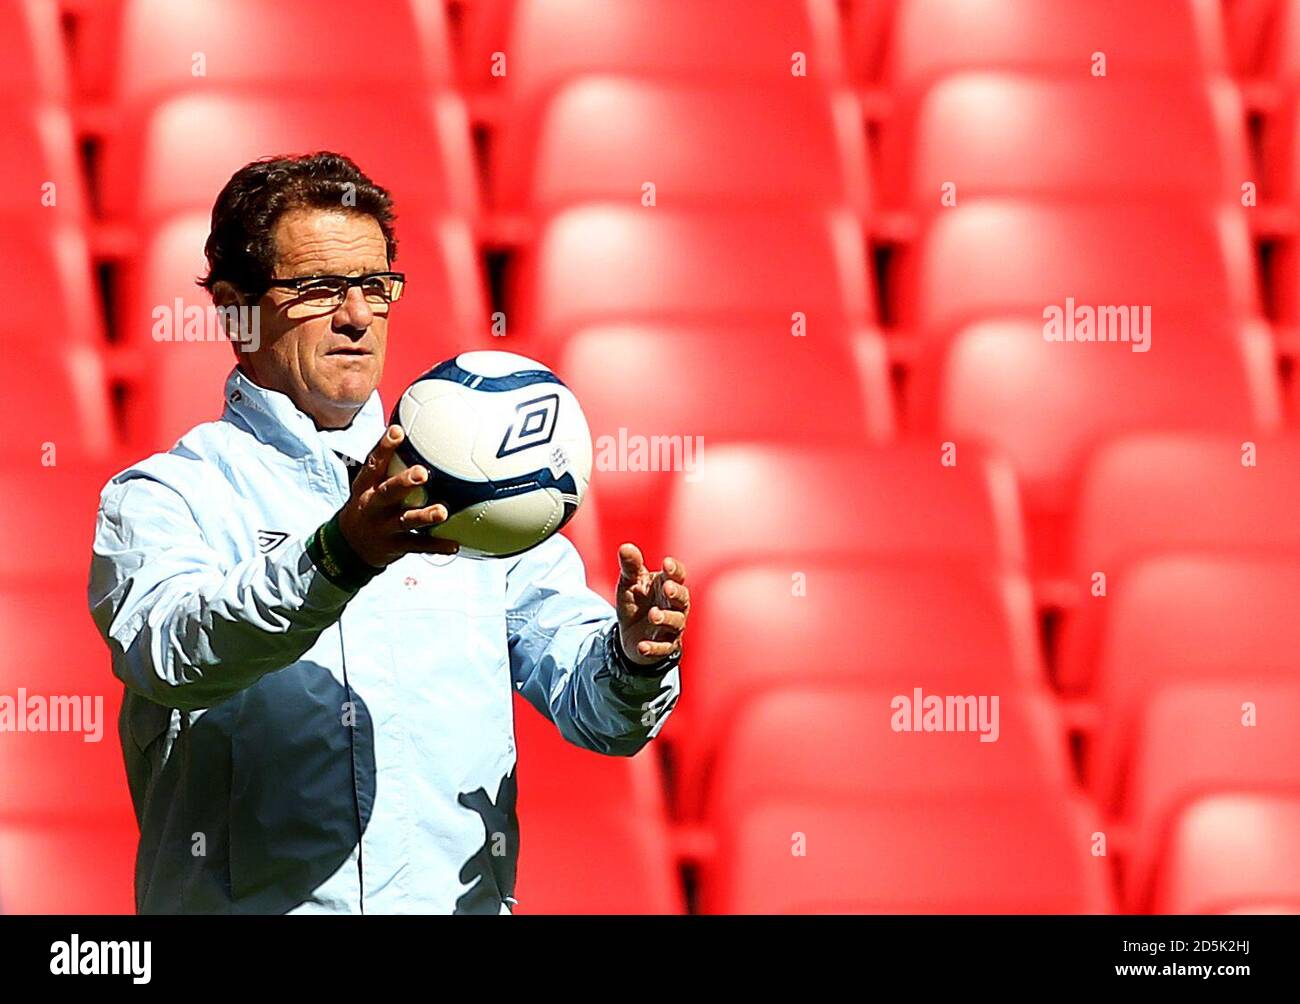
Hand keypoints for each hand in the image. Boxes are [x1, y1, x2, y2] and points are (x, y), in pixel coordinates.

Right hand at [336, 424, 459, 567]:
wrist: (349, 546)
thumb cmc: (369, 505)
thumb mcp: (369, 485)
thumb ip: (389, 463)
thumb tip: (415, 430)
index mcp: (366, 487)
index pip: (373, 464)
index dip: (384, 447)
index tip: (397, 431)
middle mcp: (373, 506)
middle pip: (387, 492)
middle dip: (404, 482)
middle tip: (422, 472)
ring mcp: (383, 527)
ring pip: (404, 520)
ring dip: (424, 516)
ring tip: (442, 511)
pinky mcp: (395, 546)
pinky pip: (418, 546)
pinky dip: (436, 546)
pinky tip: (455, 545)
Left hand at [615, 543, 689, 665]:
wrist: (630, 634)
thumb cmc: (636, 602)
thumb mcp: (630, 583)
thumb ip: (630, 566)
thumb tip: (625, 547)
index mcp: (667, 585)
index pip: (677, 576)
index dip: (675, 570)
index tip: (666, 564)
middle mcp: (674, 606)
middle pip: (682, 598)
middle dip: (676, 593)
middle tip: (666, 588)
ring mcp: (672, 627)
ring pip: (676, 622)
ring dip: (666, 618)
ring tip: (653, 615)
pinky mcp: (664, 646)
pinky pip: (663, 648)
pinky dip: (654, 647)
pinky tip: (642, 646)